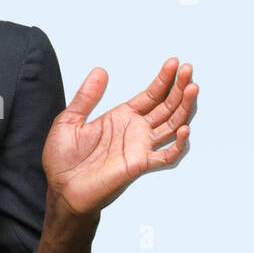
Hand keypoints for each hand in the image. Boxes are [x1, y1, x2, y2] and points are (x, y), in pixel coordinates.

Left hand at [43, 58, 197, 215]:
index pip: (151, 95)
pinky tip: (185, 129)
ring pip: (172, 125)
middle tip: (188, 70)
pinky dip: (179, 145)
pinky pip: (167, 156)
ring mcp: (140, 147)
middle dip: (179, 88)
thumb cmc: (63, 158)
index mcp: (122, 117)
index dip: (164, 80)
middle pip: (167, 106)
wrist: (60, 189)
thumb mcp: (69, 120)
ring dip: (185, 108)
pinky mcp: (139, 165)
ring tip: (192, 88)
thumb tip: (100, 71)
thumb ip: (86, 97)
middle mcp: (136, 130)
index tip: (174, 63)